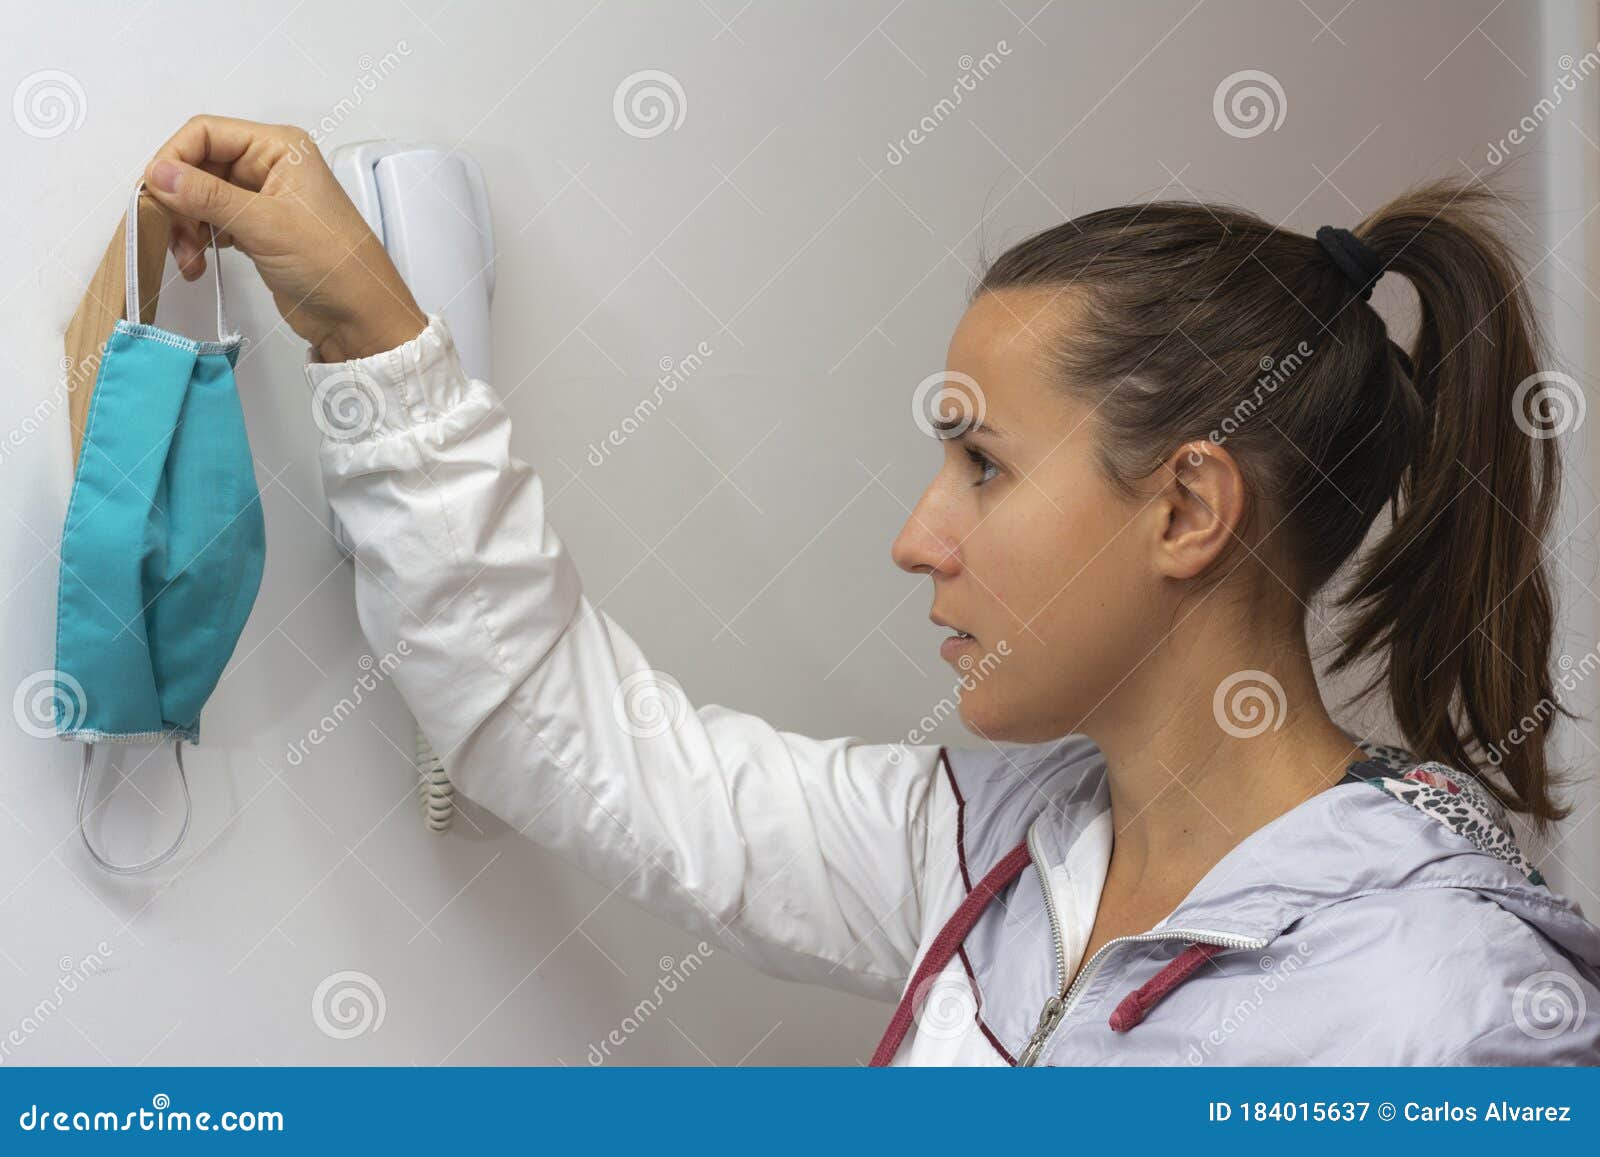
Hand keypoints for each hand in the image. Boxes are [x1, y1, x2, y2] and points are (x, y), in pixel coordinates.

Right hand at [142, 115, 427, 361]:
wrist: (360, 318)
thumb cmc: (331, 265)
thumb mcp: (266, 225)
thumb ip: (208, 197)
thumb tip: (158, 173)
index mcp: (279, 148)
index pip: (206, 133)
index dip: (174, 159)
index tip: (155, 194)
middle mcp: (270, 166)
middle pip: (199, 165)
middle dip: (178, 200)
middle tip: (168, 235)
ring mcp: (263, 199)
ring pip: (201, 198)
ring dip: (185, 227)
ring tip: (188, 259)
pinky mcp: (258, 231)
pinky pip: (213, 224)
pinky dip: (199, 241)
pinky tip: (197, 265)